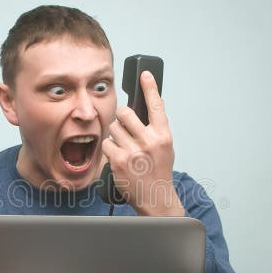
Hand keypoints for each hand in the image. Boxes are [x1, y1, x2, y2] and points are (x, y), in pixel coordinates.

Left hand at [101, 71, 184, 215]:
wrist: (155, 198)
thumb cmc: (158, 171)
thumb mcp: (164, 147)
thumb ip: (155, 129)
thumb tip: (144, 107)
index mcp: (163, 136)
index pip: (156, 106)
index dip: (150, 88)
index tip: (145, 75)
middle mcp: (150, 142)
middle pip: (125, 112)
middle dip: (122, 117)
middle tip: (125, 127)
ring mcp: (134, 152)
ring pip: (113, 128)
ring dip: (115, 135)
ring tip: (125, 146)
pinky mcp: (119, 161)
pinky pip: (107, 143)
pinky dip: (110, 149)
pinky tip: (119, 157)